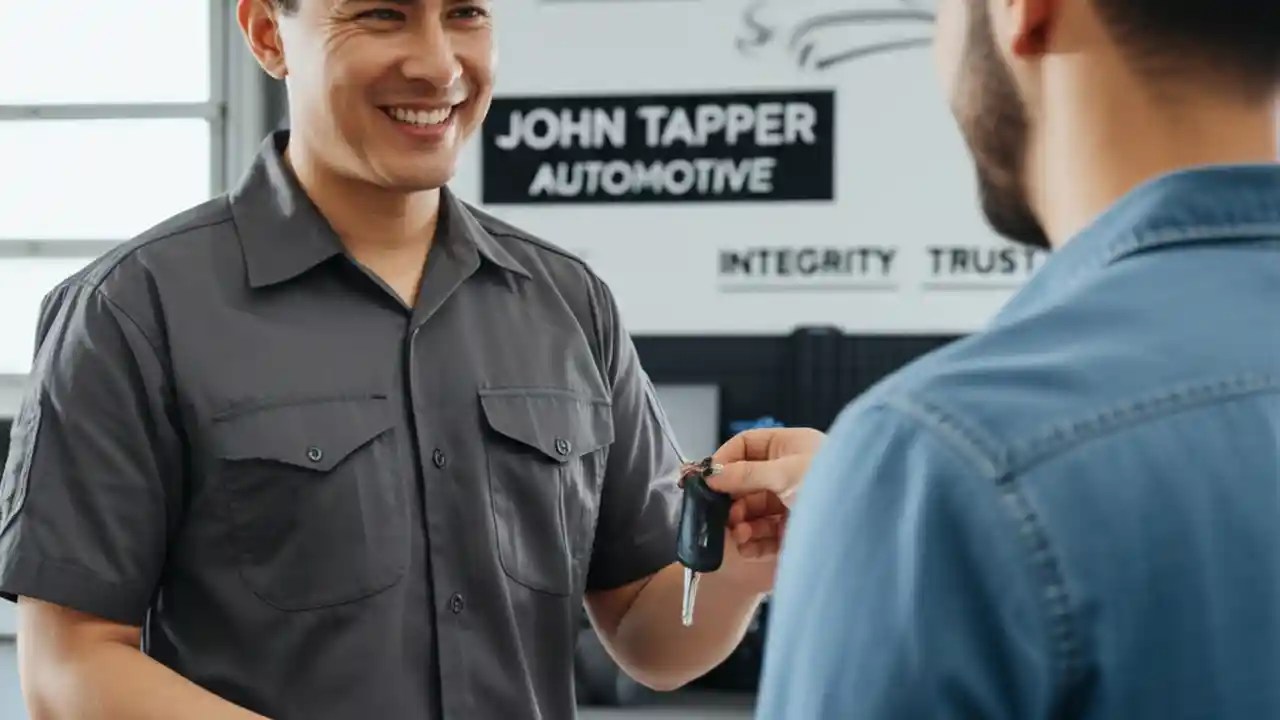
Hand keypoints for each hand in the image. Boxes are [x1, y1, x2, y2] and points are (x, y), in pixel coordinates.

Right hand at [703, 427, 825, 592]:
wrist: (869, 527)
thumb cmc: (834, 486)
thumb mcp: (785, 472)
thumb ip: (745, 473)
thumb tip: (712, 474)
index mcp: (792, 447)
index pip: (747, 445)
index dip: (725, 459)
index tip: (708, 477)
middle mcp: (790, 472)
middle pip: (746, 482)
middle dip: (732, 499)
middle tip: (720, 512)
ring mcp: (791, 502)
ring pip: (752, 511)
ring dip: (740, 523)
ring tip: (738, 532)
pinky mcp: (794, 530)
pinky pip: (764, 534)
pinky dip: (752, 541)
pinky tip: (746, 546)